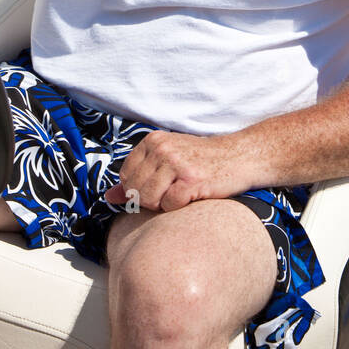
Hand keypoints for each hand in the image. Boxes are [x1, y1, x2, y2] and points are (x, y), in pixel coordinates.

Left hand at [105, 128, 262, 213]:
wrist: (240, 157)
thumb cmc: (202, 161)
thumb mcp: (167, 161)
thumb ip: (137, 177)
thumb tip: (108, 197)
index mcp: (152, 141)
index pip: (125, 177)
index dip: (137, 190)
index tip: (159, 187)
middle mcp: (162, 148)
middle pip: (134, 190)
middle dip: (149, 200)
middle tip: (172, 192)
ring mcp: (176, 163)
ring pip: (148, 199)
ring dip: (163, 204)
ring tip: (181, 193)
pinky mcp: (191, 180)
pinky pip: (169, 206)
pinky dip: (178, 208)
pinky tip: (192, 196)